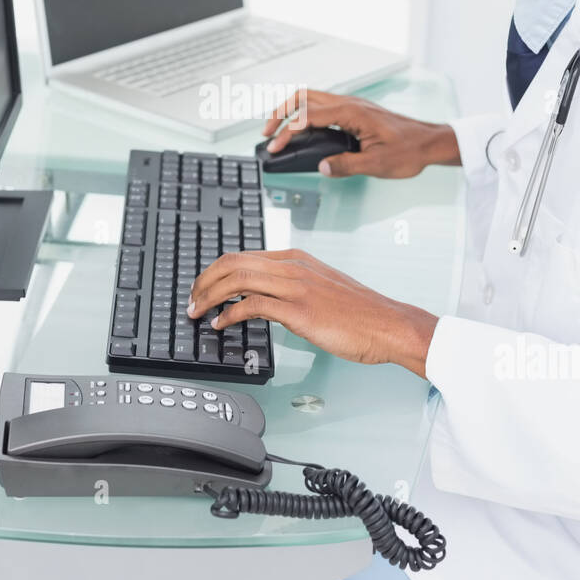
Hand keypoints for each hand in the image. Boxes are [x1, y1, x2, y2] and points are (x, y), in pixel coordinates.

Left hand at [187, 248, 437, 376]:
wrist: (388, 324)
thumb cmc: (361, 313)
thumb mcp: (322, 290)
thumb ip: (292, 289)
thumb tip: (263, 302)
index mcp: (297, 259)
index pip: (243, 255)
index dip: (216, 271)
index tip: (203, 287)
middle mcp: (292, 266)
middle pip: (233, 262)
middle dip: (204, 281)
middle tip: (191, 299)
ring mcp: (295, 286)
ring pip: (237, 279)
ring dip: (209, 296)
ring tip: (197, 312)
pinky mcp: (299, 309)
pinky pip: (252, 305)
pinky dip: (229, 314)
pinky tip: (221, 324)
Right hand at [262, 88, 459, 178]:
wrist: (429, 142)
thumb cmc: (409, 151)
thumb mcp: (377, 164)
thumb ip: (347, 165)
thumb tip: (322, 168)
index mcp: (352, 113)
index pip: (309, 117)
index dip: (287, 131)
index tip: (275, 147)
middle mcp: (350, 103)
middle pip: (304, 97)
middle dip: (281, 112)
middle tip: (267, 133)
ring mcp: (352, 105)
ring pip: (312, 98)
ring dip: (292, 111)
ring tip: (278, 131)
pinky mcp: (355, 112)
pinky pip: (323, 106)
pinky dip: (306, 115)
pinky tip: (303, 132)